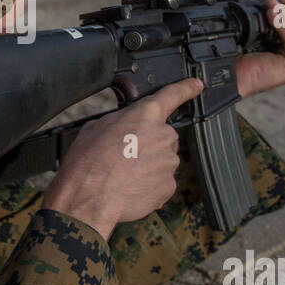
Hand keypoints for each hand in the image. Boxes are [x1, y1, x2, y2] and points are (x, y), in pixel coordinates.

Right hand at [42, 77, 203, 240]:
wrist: (89, 198)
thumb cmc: (88, 163)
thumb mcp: (96, 127)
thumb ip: (120, 121)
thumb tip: (125, 126)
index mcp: (146, 115)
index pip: (173, 95)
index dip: (186, 88)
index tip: (196, 86)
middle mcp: (163, 135)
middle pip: (163, 135)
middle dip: (147, 143)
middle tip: (123, 154)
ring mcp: (169, 162)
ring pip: (162, 160)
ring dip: (147, 165)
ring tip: (122, 173)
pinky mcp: (168, 186)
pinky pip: (161, 181)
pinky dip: (148, 185)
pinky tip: (129, 187)